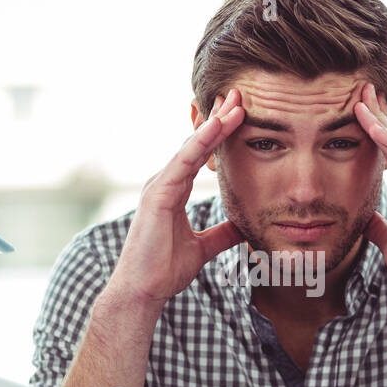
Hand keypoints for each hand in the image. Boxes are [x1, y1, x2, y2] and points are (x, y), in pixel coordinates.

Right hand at [108, 89, 244, 305]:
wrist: (143, 291)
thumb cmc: (164, 269)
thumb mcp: (203, 249)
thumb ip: (221, 234)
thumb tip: (242, 227)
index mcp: (174, 191)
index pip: (201, 155)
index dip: (220, 134)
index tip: (240, 114)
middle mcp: (165, 182)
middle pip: (196, 144)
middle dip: (217, 119)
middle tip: (239, 95)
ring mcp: (159, 186)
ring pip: (191, 148)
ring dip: (214, 124)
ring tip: (234, 104)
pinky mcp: (158, 195)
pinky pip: (183, 162)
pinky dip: (201, 143)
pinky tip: (217, 127)